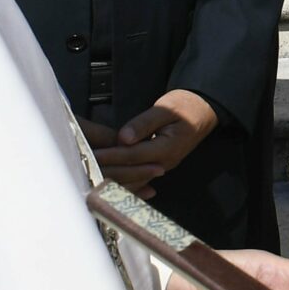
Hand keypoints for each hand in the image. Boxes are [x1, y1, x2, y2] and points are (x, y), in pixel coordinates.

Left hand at [95, 89, 219, 197]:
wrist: (203, 112)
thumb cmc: (185, 107)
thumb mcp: (166, 109)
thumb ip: (144, 124)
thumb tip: (124, 137)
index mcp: (167, 149)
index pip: (133, 155)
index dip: (112, 155)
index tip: (92, 154)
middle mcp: (164, 163)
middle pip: (132, 172)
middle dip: (108, 169)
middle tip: (85, 167)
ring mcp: (162, 167)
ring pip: (135, 180)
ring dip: (114, 178)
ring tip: (92, 175)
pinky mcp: (157, 167)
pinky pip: (139, 178)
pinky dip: (124, 181)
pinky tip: (108, 182)